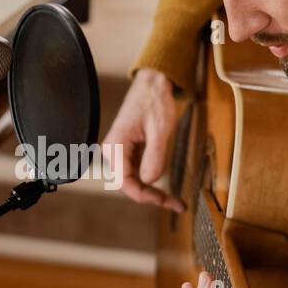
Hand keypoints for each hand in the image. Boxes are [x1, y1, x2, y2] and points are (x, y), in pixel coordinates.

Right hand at [102, 68, 183, 211]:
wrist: (153, 83)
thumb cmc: (155, 101)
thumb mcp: (160, 129)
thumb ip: (155, 156)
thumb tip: (150, 180)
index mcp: (115, 146)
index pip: (125, 182)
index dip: (145, 196)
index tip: (165, 201)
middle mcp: (112, 151)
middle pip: (128, 185)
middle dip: (150, 196)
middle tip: (175, 204)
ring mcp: (118, 151)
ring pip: (133, 180)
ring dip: (151, 191)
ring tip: (173, 200)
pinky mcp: (127, 150)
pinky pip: (136, 172)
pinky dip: (150, 181)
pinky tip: (164, 187)